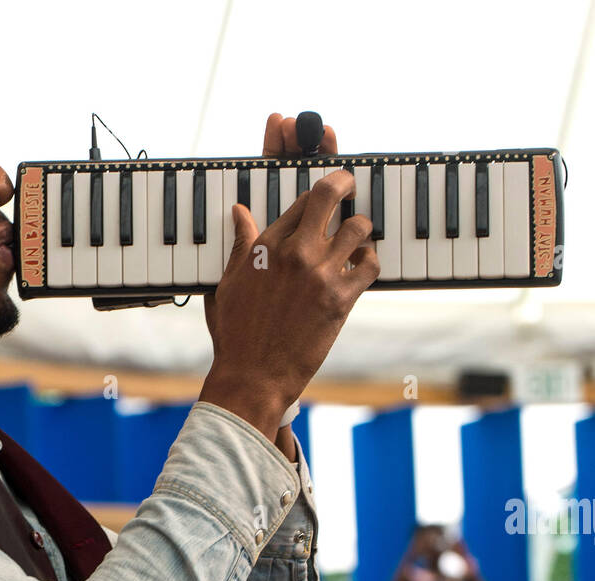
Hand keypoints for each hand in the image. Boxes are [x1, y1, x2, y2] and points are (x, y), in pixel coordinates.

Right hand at [199, 170, 378, 439]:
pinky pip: (370, 265)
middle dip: (344, 184)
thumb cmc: (236, 337)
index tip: (326, 194)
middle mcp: (295, 253)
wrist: (253, 377)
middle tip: (350, 186)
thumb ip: (239, 245)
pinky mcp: (341, 300)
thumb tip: (240, 214)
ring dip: (361, 230)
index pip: (302, 200)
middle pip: (330, 196)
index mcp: (266, 247)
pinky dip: (370, 261)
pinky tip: (362, 266)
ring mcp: (320, 274)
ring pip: (358, 227)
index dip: (318, 194)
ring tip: (357, 238)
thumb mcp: (228, 285)